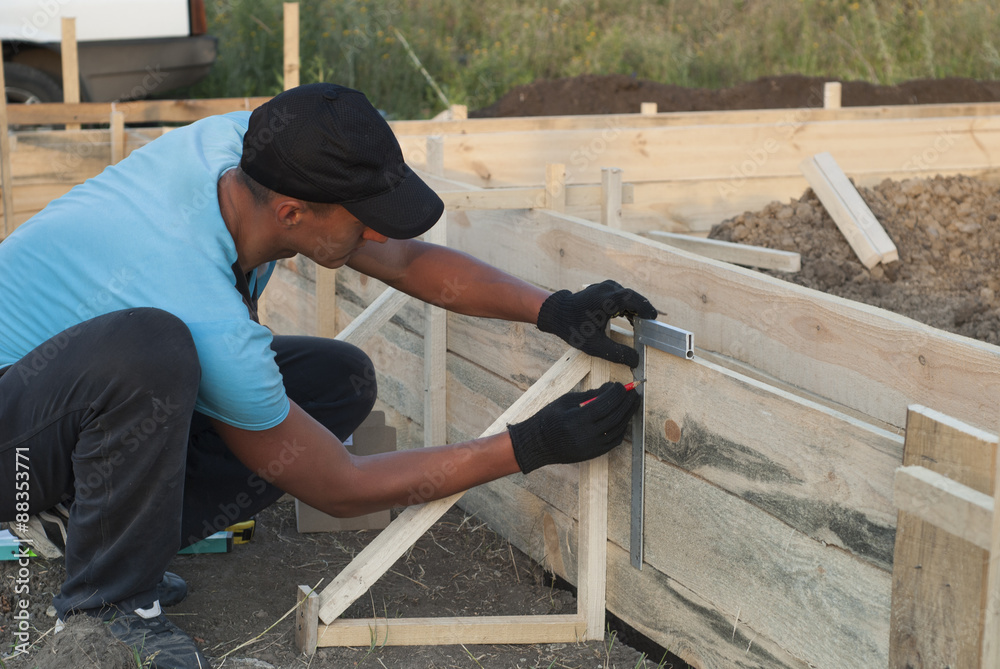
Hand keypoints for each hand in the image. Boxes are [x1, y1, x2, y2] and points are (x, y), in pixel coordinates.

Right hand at [507, 381, 639, 473]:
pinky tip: (623, 419)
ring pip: (618, 429)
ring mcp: (592, 447)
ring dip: (627, 415)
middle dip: (627, 402)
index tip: (621, 385)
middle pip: (615, 416)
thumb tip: (611, 388)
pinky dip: (621, 428)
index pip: (605, 404)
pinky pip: (614, 441)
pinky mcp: (594, 453)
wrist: (538, 444)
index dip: (617, 393)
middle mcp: (586, 435)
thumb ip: (590, 395)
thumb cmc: (550, 418)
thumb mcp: (566, 401)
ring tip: (632, 403)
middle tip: (633, 392)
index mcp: (577, 419)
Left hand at [536, 280, 656, 367]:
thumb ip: (617, 354)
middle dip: (642, 311)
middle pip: (632, 298)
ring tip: (640, 324)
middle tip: (649, 326)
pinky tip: (629, 318)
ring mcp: (605, 286)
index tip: (653, 320)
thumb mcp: (595, 345)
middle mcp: (608, 289)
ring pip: (627, 296)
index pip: (634, 300)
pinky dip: (626, 305)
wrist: (556, 313)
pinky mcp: (602, 288)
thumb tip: (635, 360)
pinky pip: (620, 295)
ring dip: (634, 308)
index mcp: (607, 300)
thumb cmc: (573, 328)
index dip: (647, 309)